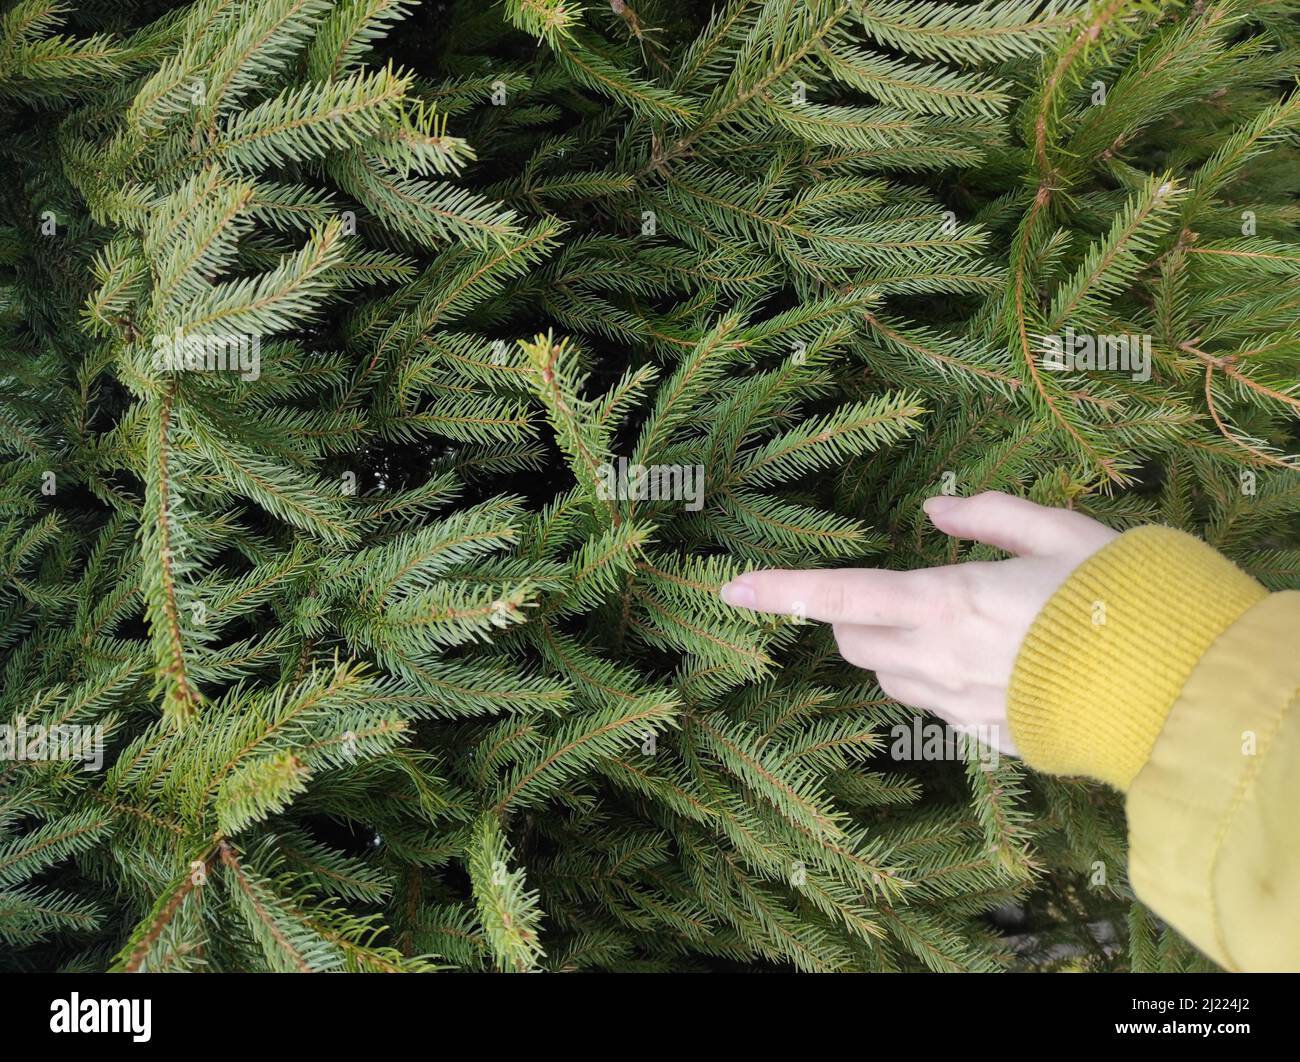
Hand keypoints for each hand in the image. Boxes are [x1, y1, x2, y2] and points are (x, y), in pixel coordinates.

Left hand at [718, 492, 1118, 754]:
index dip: (781, 591)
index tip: (731, 588)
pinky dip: (933, 680)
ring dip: (890, 647)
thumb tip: (933, 511)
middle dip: (848, 615)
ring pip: (888, 677)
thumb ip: (987, 515)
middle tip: (887, 590)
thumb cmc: (1120, 593)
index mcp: (947, 601)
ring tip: (944, 621)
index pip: (840, 597)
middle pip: (853, 641)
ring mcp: (960, 704)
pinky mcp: (987, 735)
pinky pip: (933, 708)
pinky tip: (985, 663)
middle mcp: (939, 659)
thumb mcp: (1058, 529)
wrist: (1177, 686)